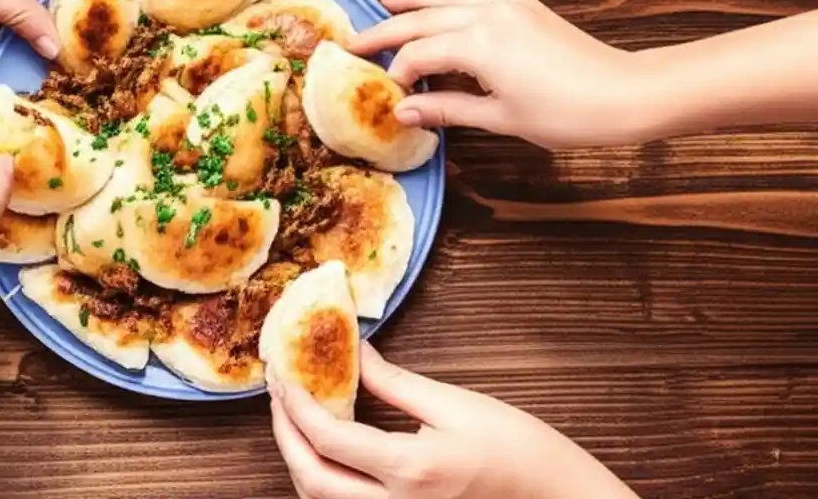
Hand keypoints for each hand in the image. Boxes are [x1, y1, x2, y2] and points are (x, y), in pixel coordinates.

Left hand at [269, 343, 637, 498]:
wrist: (557, 498)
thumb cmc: (518, 449)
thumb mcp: (455, 404)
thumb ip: (394, 383)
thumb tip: (355, 350)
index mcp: (409, 472)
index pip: (327, 439)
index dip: (294, 403)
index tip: (280, 372)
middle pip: (311, 480)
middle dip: (284, 435)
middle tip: (278, 394)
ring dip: (299, 459)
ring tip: (294, 415)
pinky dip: (324, 479)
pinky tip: (325, 447)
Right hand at [346, 0, 642, 148]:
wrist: (625, 94)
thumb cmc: (568, 113)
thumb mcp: (500, 118)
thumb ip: (448, 109)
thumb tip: (405, 112)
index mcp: (479, 44)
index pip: (418, 54)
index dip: (397, 75)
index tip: (386, 96)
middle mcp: (489, 15)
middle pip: (422, 18)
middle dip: (387, 30)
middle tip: (355, 42)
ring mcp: (509, 5)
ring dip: (415, 1)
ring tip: (386, 1)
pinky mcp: (525, 6)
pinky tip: (444, 1)